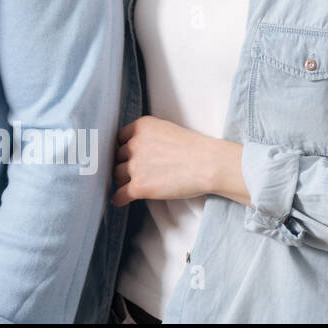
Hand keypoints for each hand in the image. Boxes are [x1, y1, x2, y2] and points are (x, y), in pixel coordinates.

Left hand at [111, 116, 241, 205]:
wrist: (209, 164)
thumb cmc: (195, 148)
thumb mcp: (165, 129)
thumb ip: (147, 136)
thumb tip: (136, 149)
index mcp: (141, 127)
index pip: (120, 138)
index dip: (125, 148)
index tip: (128, 155)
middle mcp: (134, 144)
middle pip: (118, 156)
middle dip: (125, 163)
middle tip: (135, 171)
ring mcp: (135, 166)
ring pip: (117, 174)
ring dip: (123, 180)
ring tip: (131, 184)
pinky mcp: (140, 186)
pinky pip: (120, 194)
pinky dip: (118, 198)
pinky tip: (119, 201)